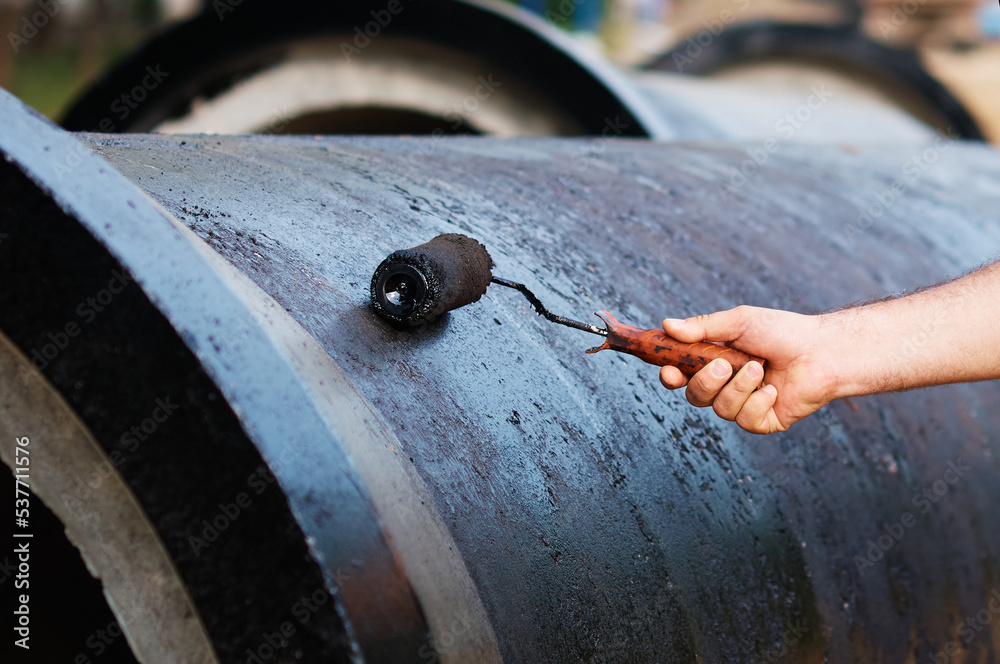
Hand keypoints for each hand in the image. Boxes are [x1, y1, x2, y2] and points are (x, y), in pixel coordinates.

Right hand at [658, 306, 838, 433]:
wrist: (821, 350)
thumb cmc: (782, 332)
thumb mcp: (739, 322)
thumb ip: (703, 326)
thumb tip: (667, 325)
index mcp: (715, 363)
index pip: (682, 376)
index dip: (671, 377)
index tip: (668, 370)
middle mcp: (726, 387)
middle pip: (695, 396)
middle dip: (706, 381)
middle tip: (723, 364)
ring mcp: (744, 406)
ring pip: (720, 408)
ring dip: (739, 387)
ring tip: (760, 368)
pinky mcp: (763, 422)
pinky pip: (745, 420)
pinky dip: (758, 402)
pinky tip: (775, 390)